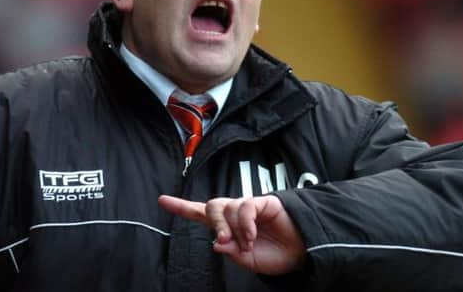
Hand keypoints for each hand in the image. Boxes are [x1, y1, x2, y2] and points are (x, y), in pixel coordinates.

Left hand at [158, 194, 305, 274]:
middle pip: (211, 207)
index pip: (200, 214)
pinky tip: (252, 234)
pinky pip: (245, 206)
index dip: (181, 207)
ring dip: (234, 228)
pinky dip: (245, 222)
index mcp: (226, 227)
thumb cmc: (274, 256)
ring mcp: (247, 207)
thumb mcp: (249, 261)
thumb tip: (216, 242)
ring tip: (248, 243)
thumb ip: (232, 252)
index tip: (162, 200)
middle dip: (214, 223)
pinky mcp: (262, 202)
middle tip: (224, 240)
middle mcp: (234, 214)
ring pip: (227, 207)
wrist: (300, 252)